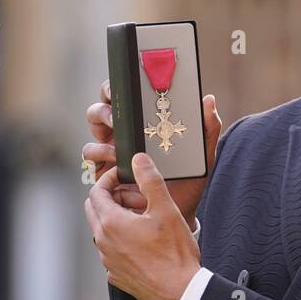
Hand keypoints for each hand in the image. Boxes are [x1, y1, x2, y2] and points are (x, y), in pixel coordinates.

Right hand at [83, 79, 223, 219]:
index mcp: (144, 124)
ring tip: (118, 146)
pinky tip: (116, 163)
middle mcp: (124, 134)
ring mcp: (111, 151)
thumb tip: (209, 100)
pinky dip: (100, 156)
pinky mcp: (104, 171)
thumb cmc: (190, 181)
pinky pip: (92, 157)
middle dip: (104, 108)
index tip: (124, 86)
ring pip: (94, 131)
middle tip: (117, 117)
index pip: (125, 97)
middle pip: (101, 110)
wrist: (178, 212)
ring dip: (101, 134)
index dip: (118, 87)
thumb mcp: (203, 155)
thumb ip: (208, 129)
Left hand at [84, 151, 200, 299]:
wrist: (180, 292)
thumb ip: (150, 180)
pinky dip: (123, 240)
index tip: (125, 176)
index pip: (96, 192)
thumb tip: (138, 159)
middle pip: (95, 210)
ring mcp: (108, 261)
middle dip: (113, 198)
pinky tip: (146, 242)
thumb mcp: (165, 209)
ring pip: (104, 231)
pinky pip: (112, 251)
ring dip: (119, 219)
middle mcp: (103, 242)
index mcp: (111, 223)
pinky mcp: (117, 275)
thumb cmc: (174, 252)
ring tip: (146, 220)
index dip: (109, 179)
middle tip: (139, 198)